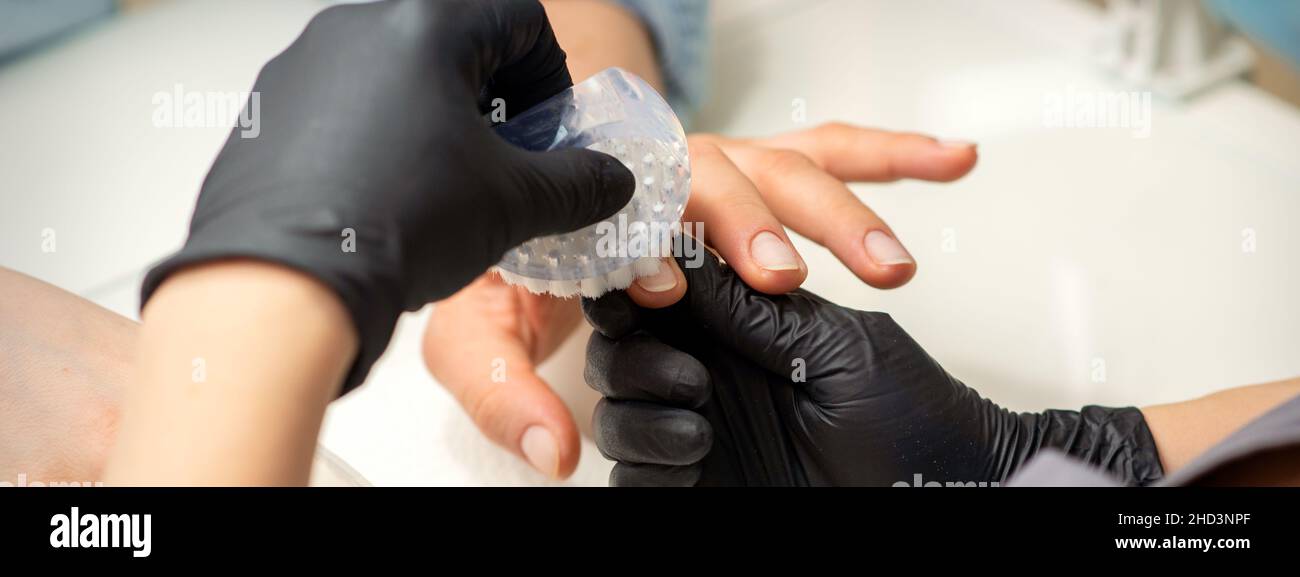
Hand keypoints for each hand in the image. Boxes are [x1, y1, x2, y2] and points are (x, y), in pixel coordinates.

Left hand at [142, 0, 633, 393]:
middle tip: (503, 162)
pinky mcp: (265, 111)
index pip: (518, 18)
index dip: (550, 74)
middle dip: (491, 100)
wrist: (282, 285)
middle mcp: (355, 29)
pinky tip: (381, 202)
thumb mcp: (514, 204)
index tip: (547, 130)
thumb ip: (577, 184)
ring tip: (441, 191)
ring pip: (391, 75)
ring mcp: (301, 68)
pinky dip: (375, 140)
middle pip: (451, 42)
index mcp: (425, 26)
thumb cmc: (397, 225)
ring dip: (432, 120)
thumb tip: (611, 181)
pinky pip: (339, 108)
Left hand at [423, 124, 979, 477]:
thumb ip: (506, 390)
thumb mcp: (475, 332)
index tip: (659, 288)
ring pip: (790, 164)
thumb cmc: (509, 271)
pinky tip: (948, 162)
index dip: (644, 246)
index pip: (624, 212)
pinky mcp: (762, 171)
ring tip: (883, 263)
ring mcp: (721, 168)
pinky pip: (835, 150)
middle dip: (751, 225)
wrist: (530, 213)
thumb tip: (555, 452)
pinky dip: (893, 154)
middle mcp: (664, 173)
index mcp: (595, 201)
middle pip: (718, 177)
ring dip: (839, 211)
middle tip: (780, 276)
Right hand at [581, 252, 1165, 485]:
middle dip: (633, 341)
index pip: (667, 284)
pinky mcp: (686, 480)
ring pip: (615, 404)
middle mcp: (713, 366)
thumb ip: (753, 307)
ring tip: (697, 407)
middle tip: (679, 352)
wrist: (941, 503)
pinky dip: (649, 457)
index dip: (642, 274)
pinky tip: (696, 450)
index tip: (646, 277)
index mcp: (747, 321)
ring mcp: (694, 424)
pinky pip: (630, 469)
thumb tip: (683, 256)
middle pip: (623, 341)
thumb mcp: (835, 346)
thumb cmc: (915, 422)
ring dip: (640, 401)